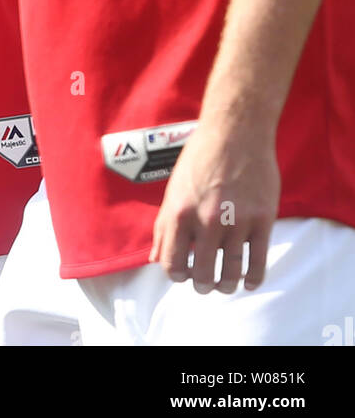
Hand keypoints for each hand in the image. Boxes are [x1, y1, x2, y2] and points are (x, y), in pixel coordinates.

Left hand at [149, 122, 279, 293]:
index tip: (184, 273)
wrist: (236, 131)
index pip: (172, 264)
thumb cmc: (201, 157)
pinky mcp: (262, 219)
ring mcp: (236, 221)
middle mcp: (206, 219)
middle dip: (202, 285)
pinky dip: (253, 279)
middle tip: (206, 284)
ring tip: (225, 285)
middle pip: (202, 275)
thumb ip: (163, 226)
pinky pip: (258, 263)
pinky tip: (248, 281)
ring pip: (230, 273)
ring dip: (226, 286)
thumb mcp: (173, 188)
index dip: (177, 275)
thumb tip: (154, 259)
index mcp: (179, 212)